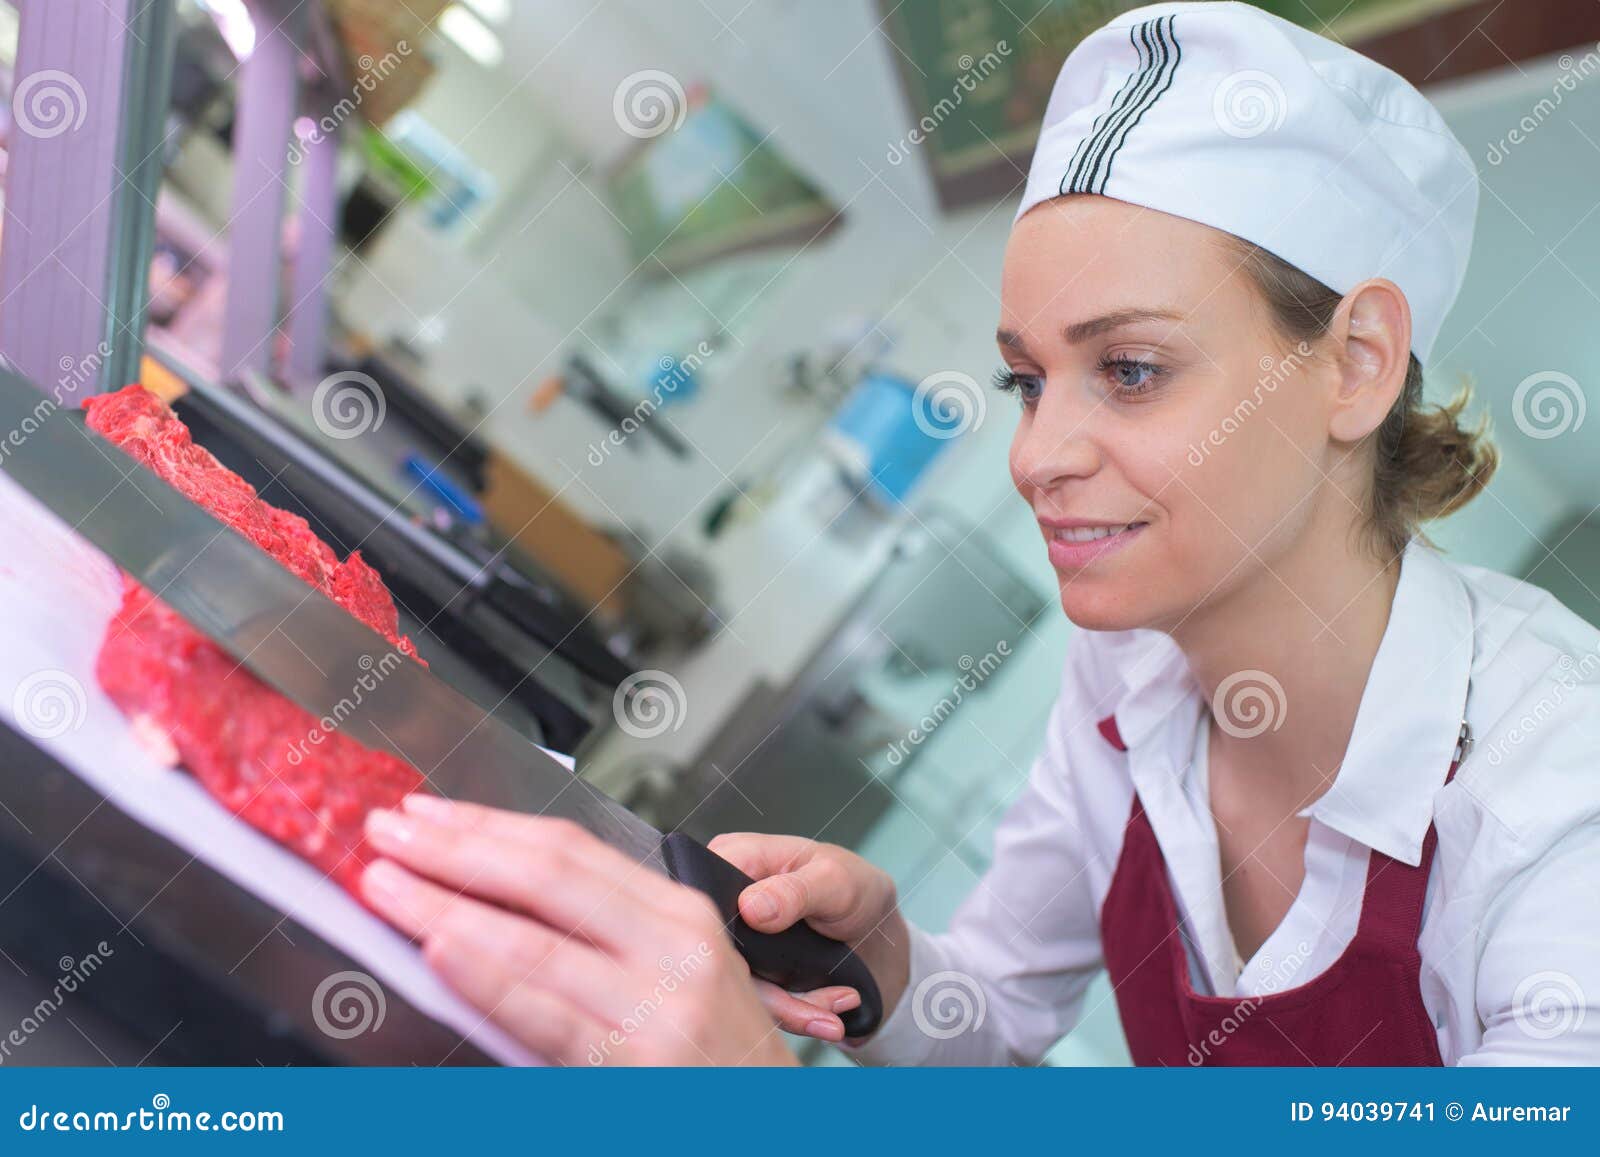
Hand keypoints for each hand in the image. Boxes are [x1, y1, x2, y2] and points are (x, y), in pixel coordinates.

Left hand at [358, 796, 856, 1064]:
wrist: (767, 1129)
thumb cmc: (717, 1056)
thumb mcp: (678, 970)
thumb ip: (601, 931)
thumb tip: (488, 896)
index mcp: (681, 912)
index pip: (572, 849)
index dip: (490, 824)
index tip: (428, 813)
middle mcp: (674, 948)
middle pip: (548, 878)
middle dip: (457, 849)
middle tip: (389, 834)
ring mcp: (656, 1007)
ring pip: (535, 940)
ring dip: (446, 907)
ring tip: (389, 888)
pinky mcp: (633, 1067)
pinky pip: (541, 1015)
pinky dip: (485, 979)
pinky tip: (441, 952)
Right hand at [708, 833, 908, 1040]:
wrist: (874, 930)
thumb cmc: (854, 886)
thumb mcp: (835, 881)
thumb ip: (794, 891)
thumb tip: (750, 907)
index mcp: (735, 857)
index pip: (702, 895)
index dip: (721, 935)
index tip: (759, 968)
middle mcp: (726, 900)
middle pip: (717, 951)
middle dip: (768, 991)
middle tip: (822, 1009)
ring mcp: (737, 940)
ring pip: (737, 986)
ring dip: (788, 1010)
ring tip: (833, 1014)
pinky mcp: (750, 972)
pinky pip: (757, 1003)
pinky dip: (795, 1015)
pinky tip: (828, 1015)